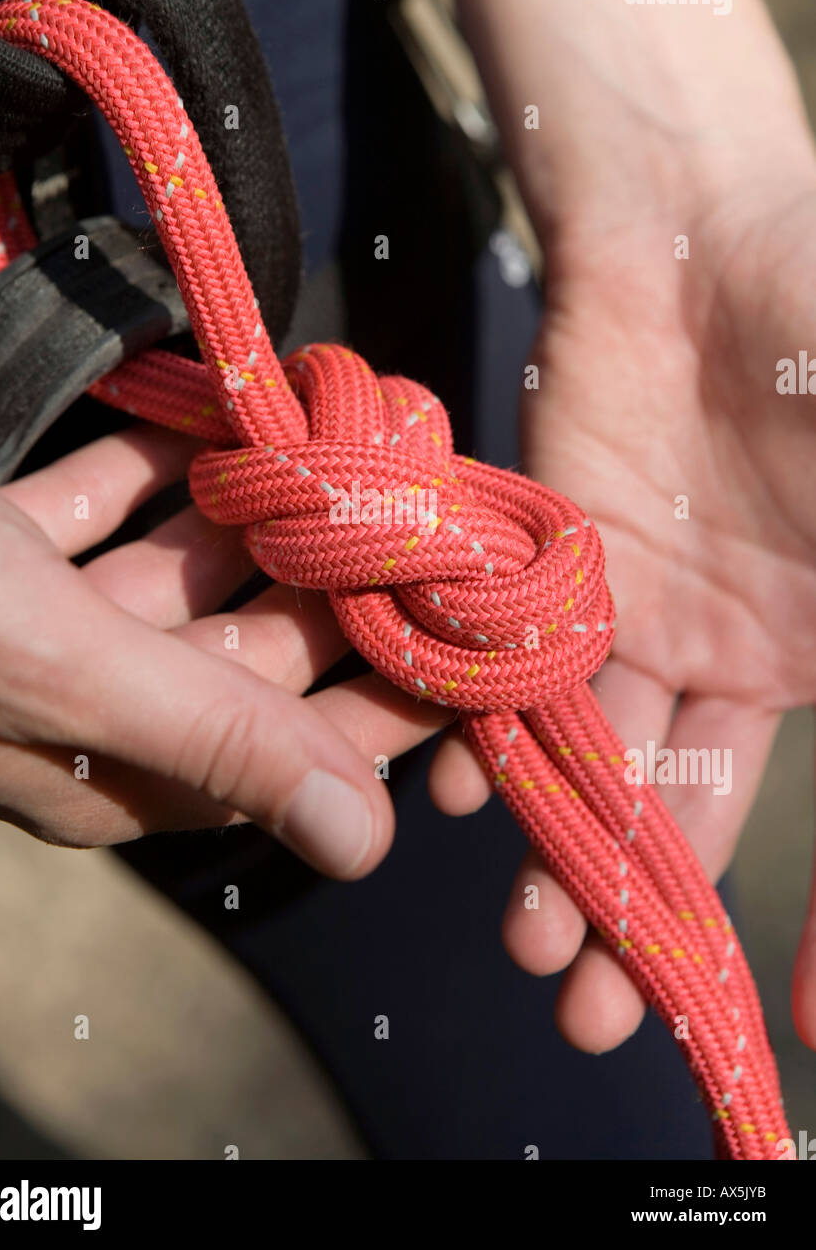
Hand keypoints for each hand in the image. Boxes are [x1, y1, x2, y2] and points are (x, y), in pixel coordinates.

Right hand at [0, 424, 448, 869]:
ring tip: (331, 448)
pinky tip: (206, 421)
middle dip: (335, 577)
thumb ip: (215, 739)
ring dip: (251, 513)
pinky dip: (153, 467)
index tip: (473, 631)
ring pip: (179, 572)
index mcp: (112, 768)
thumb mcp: (62, 668)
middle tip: (421, 506)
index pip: (294, 747)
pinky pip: (102, 507)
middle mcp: (86, 707)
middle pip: (250, 650)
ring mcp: (38, 624)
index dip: (388, 695)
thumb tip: (365, 846)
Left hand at [427, 160, 815, 1051]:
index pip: (774, 804)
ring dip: (558, 852)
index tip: (770, 1014)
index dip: (783, 913)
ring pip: (592, 760)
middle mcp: (737, 653)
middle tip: (592, 1011)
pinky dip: (488, 739)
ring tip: (532, 942)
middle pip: (683, 812)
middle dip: (640, 911)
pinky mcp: (552, 566)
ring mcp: (639, 613)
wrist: (705, 240)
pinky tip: (470, 798)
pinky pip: (513, 673)